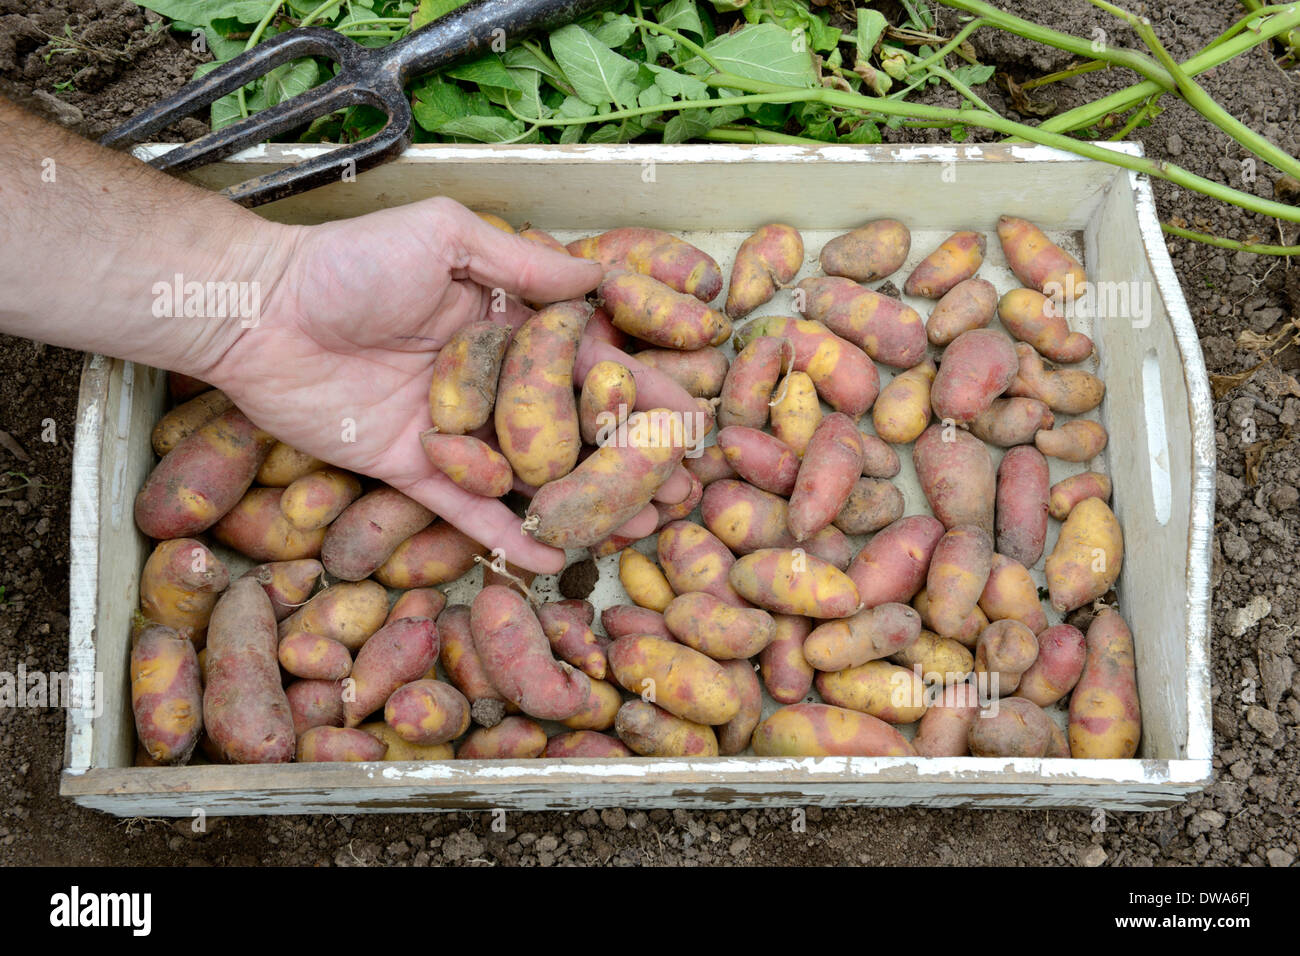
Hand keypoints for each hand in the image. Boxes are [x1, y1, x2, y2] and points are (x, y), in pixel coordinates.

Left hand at [204, 197, 697, 573]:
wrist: (257, 309)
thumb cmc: (349, 262)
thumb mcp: (443, 236)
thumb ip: (520, 263)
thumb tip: (596, 278)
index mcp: (503, 325)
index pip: (589, 364)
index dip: (640, 391)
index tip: (690, 418)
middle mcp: (487, 382)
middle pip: (571, 428)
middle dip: (626, 458)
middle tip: (678, 490)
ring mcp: (452, 430)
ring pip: (529, 475)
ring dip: (580, 503)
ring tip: (635, 530)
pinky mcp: (411, 469)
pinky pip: (465, 509)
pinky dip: (504, 534)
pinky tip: (550, 558)